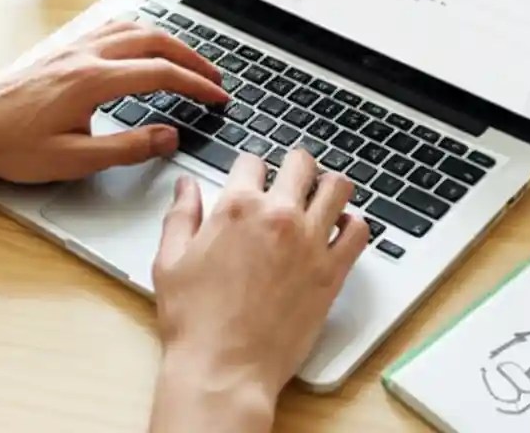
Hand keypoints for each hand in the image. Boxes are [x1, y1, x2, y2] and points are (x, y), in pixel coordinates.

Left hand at [0, 21, 227, 181]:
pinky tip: (144, 47)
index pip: (160, 74)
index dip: (196, 85)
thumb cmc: (14, 147)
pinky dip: (141, 34)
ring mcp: (73, 49)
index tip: (217, 97)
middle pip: (154, 40)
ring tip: (188, 61)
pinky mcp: (63, 51)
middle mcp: (85, 56)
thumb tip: (168, 137)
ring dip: (168, 41)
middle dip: (191, 57)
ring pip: (133, 27)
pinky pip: (112, 29)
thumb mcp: (75, 160)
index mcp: (92, 81)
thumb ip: (128, 148)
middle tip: (214, 77)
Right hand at [149, 151, 370, 431]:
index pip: (252, 162)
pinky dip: (353, 224)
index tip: (252, 181)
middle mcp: (277, 217)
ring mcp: (309, 242)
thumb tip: (186, 186)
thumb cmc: (195, 322)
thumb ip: (181, 216)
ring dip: (329, 187)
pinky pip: (359, 231)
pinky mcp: (331, 271)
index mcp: (236, 208)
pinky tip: (339, 231)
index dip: (250, 169)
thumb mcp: (170, 261)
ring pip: (338, 187)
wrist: (224, 368)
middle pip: (300, 163)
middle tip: (292, 179)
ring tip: (320, 198)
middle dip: (295, 166)